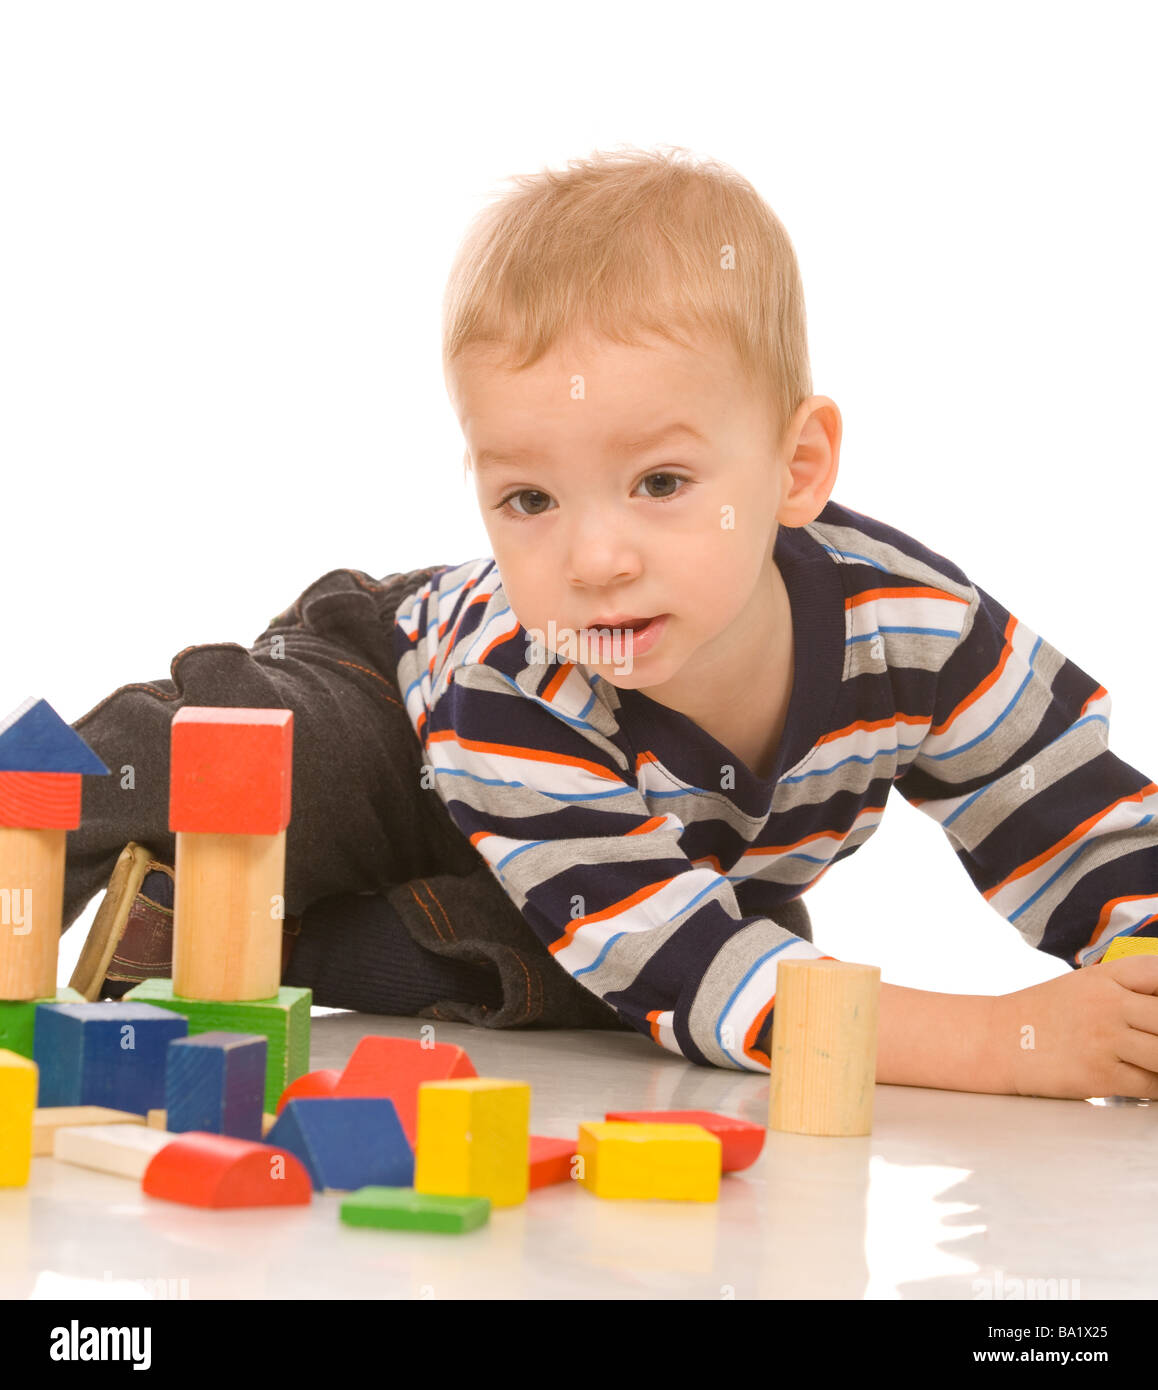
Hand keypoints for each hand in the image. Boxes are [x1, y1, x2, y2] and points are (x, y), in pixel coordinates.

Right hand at [991, 956, 1157, 1099]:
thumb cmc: (1042, 1014)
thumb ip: (1126, 989)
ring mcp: (1105, 1039)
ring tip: (1153, 1058)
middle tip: (1156, 1037)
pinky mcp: (1101, 1075)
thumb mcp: (1083, 986)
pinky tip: (1150, 1078)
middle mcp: (1108, 1004)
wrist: (998, 1041)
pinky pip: (1152, 1084)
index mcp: (1104, 977)